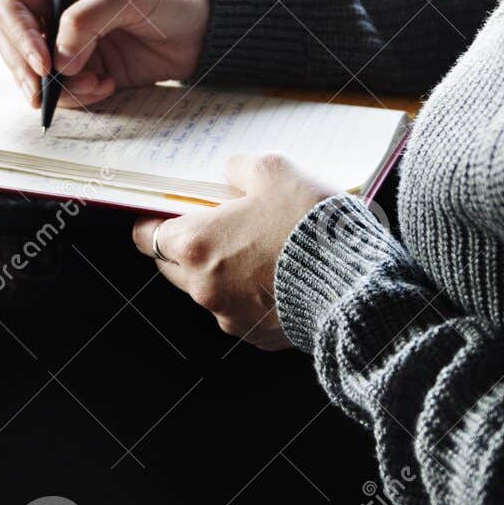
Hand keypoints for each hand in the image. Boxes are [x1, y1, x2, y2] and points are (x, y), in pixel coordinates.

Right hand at [0, 0, 210, 109]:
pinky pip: (65, 91)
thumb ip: (88, 19)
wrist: (202, 28)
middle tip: (45, 93)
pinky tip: (108, 86)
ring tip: (97, 84)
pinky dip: (80, 96)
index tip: (42, 63)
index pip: (13, 8)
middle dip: (27, 71)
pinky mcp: (86, 70)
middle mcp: (56, 12)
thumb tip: (58, 59)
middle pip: (12, 45)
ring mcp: (69, 44)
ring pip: (35, 74)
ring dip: (60, 88)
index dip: (19, 36)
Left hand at [132, 153, 335, 349]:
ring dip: (227, 271)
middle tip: (225, 226)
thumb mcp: (276, 170)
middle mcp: (203, 287)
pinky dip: (254, 295)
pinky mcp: (258, 336)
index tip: (175, 211)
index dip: (158, 219)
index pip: (147, 235)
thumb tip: (233, 172)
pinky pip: (243, 311)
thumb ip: (242, 168)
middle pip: (174, 266)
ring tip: (265, 249)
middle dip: (192, 247)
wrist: (356, 281)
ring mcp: (230, 316)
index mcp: (195, 244)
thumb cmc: (310, 225)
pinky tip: (283, 275)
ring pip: (211, 290)